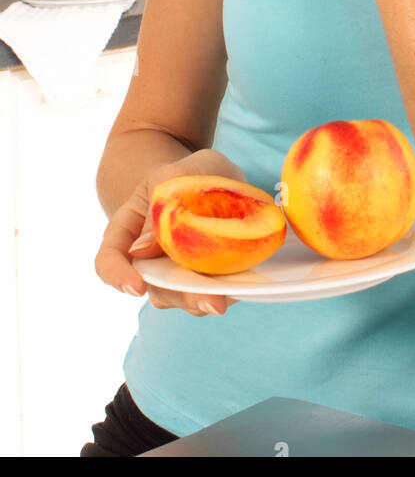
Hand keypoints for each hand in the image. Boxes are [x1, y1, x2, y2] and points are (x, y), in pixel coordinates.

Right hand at [94, 148, 247, 316]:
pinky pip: (214, 290)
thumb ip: (162, 206)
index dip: (118, 277)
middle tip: (213, 302)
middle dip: (184, 298)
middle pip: (155, 289)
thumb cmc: (183, 174)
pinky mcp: (207, 277)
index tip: (137, 287)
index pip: (108, 260)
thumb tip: (143, 249)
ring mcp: (177, 272)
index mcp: (127, 231)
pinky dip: (229, 289)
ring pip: (185, 296)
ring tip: (232, 294)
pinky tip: (244, 282)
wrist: (208, 177)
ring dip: (209, 299)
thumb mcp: (174, 176)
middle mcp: (149, 260)